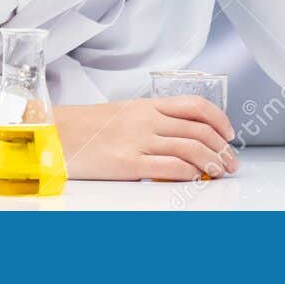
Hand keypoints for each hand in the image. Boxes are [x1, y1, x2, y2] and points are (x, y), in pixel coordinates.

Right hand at [56, 96, 238, 180]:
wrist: (54, 135)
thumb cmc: (88, 128)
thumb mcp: (124, 113)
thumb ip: (153, 121)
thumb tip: (183, 137)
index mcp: (147, 105)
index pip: (195, 105)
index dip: (219, 119)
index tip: (229, 133)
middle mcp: (146, 120)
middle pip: (198, 130)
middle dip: (221, 147)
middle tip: (230, 161)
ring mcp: (138, 140)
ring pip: (189, 148)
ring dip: (211, 162)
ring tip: (219, 172)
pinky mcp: (128, 163)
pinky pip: (168, 167)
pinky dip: (188, 173)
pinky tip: (194, 178)